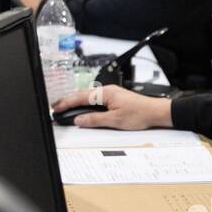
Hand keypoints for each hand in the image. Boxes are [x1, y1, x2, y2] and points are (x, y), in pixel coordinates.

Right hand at [51, 84, 171, 129]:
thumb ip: (95, 120)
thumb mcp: (114, 121)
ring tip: (64, 107)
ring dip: (75, 101)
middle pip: (82, 95)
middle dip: (67, 101)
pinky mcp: (114, 97)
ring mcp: (110, 93)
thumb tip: (79, 120)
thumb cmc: (139, 114)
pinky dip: (84, 102)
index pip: (80, 98)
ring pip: (87, 96)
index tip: (56, 108)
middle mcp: (106, 90)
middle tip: (55, 107)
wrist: (155, 112)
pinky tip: (82, 107)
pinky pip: (94, 98)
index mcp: (105, 94)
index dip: (66, 103)